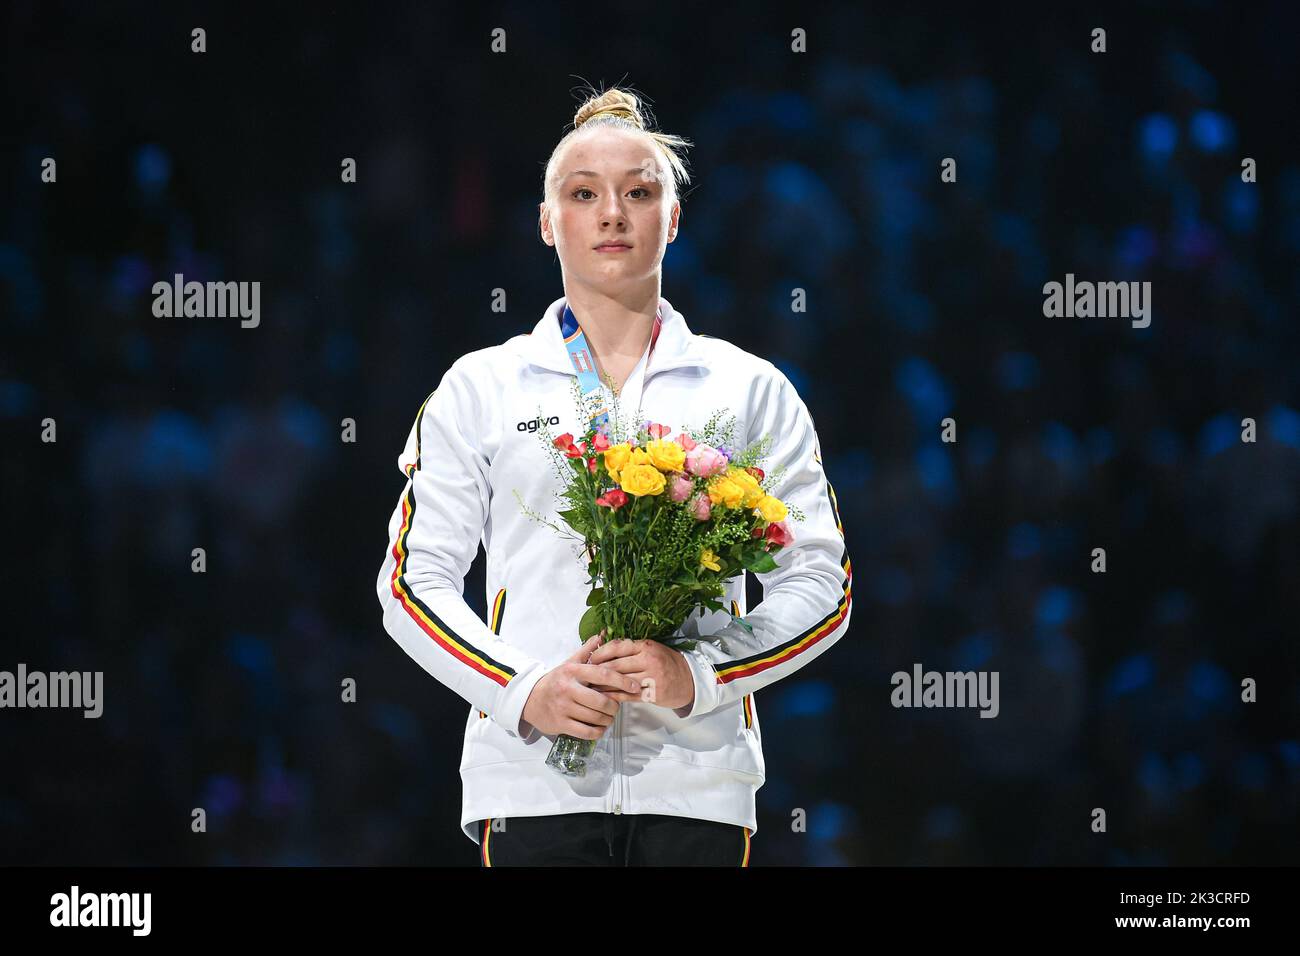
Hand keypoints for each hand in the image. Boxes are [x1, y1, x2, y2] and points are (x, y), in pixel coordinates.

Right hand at [520, 634, 643, 738]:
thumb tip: (602, 634)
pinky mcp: (560, 724)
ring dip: (607, 720)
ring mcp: (563, 708)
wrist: (530, 699)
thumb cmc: (555, 681)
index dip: (622, 681)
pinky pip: (587, 732)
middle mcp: (568, 689)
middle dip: (614, 707)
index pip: (603, 675)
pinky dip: (598, 732)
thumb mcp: (569, 663)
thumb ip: (587, 650)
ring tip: (608, 717)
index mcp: (572, 672)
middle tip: (616, 707)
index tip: (634, 686)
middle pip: (602, 701)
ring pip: (596, 718)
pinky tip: (599, 727)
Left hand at [587, 635, 695, 710]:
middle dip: (596, 671)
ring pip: (619, 682)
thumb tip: (604, 647)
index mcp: (646, 646)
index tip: (589, 658)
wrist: (689, 680)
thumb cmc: (667, 662)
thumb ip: (631, 648)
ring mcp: (651, 678)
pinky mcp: (652, 694)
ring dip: (602, 685)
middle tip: (584, 674)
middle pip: (615, 665)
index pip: (617, 647)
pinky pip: (627, 695)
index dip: (600, 653)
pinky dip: (613, 696)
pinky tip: (604, 697)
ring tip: (589, 687)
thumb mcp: (652, 649)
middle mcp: (648, 660)